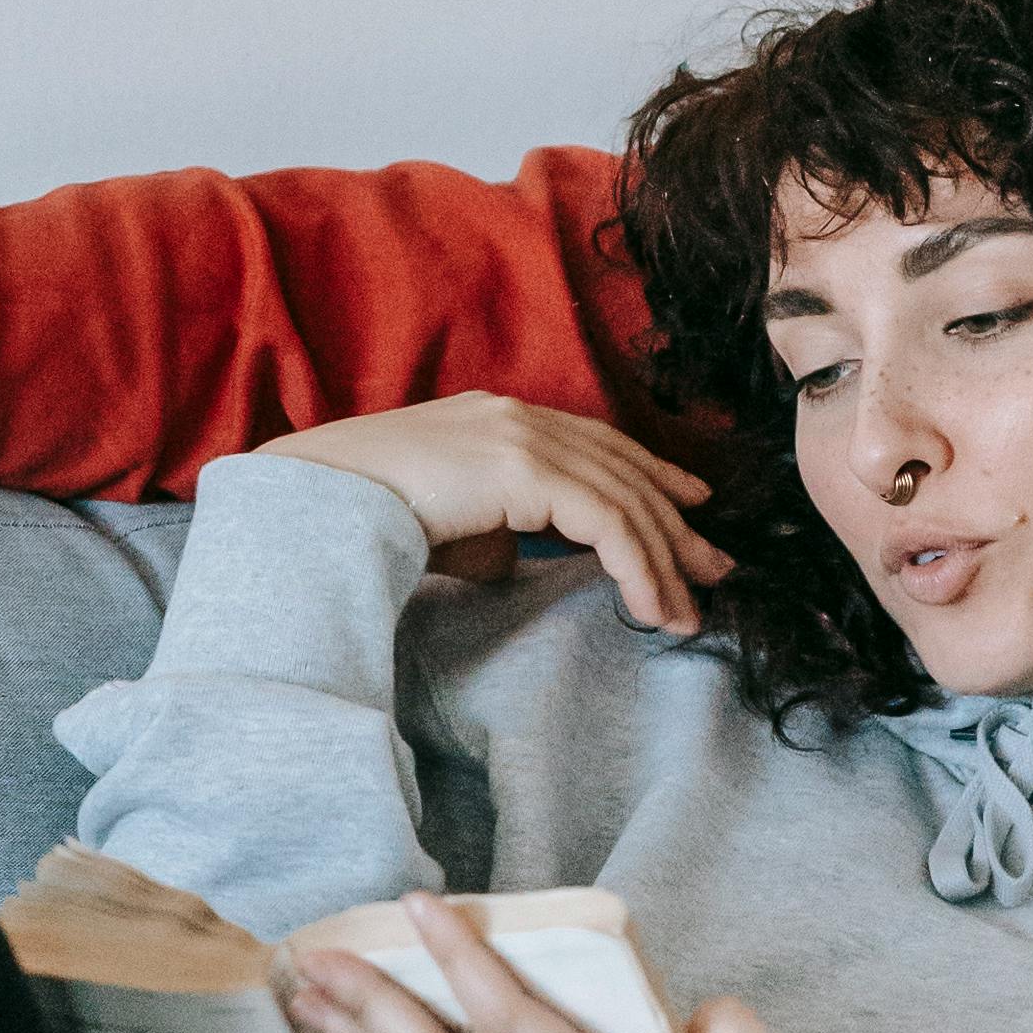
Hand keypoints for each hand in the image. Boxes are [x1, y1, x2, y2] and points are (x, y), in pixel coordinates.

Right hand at [266, 393, 726, 634]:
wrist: (318, 497)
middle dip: (675, 526)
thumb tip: (519, 561)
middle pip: (624, 471)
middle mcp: (520, 417)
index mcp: (501, 419)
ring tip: (686, 614)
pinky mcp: (524, 470)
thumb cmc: (364, 514)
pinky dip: (636, 569)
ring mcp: (523, 437)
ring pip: (623, 501)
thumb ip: (491, 530)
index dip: (653, 474)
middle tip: (714, 571)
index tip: (692, 506)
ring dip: (663, 562)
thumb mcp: (445, 519)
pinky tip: (650, 608)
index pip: (598, 444)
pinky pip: (606, 524)